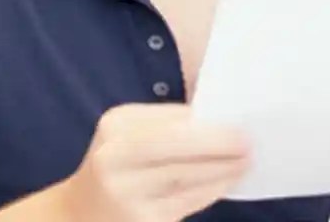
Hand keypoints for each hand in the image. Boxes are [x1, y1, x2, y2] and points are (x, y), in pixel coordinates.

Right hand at [64, 103, 251, 221]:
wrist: (80, 214)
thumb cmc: (120, 167)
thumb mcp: (130, 137)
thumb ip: (168, 127)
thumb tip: (223, 122)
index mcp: (115, 126)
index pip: (166, 119)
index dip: (204, 120)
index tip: (238, 117)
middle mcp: (113, 157)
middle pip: (172, 145)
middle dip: (216, 143)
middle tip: (249, 141)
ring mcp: (124, 192)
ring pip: (183, 175)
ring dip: (221, 168)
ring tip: (247, 161)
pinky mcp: (140, 220)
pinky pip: (184, 201)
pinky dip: (211, 190)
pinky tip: (228, 181)